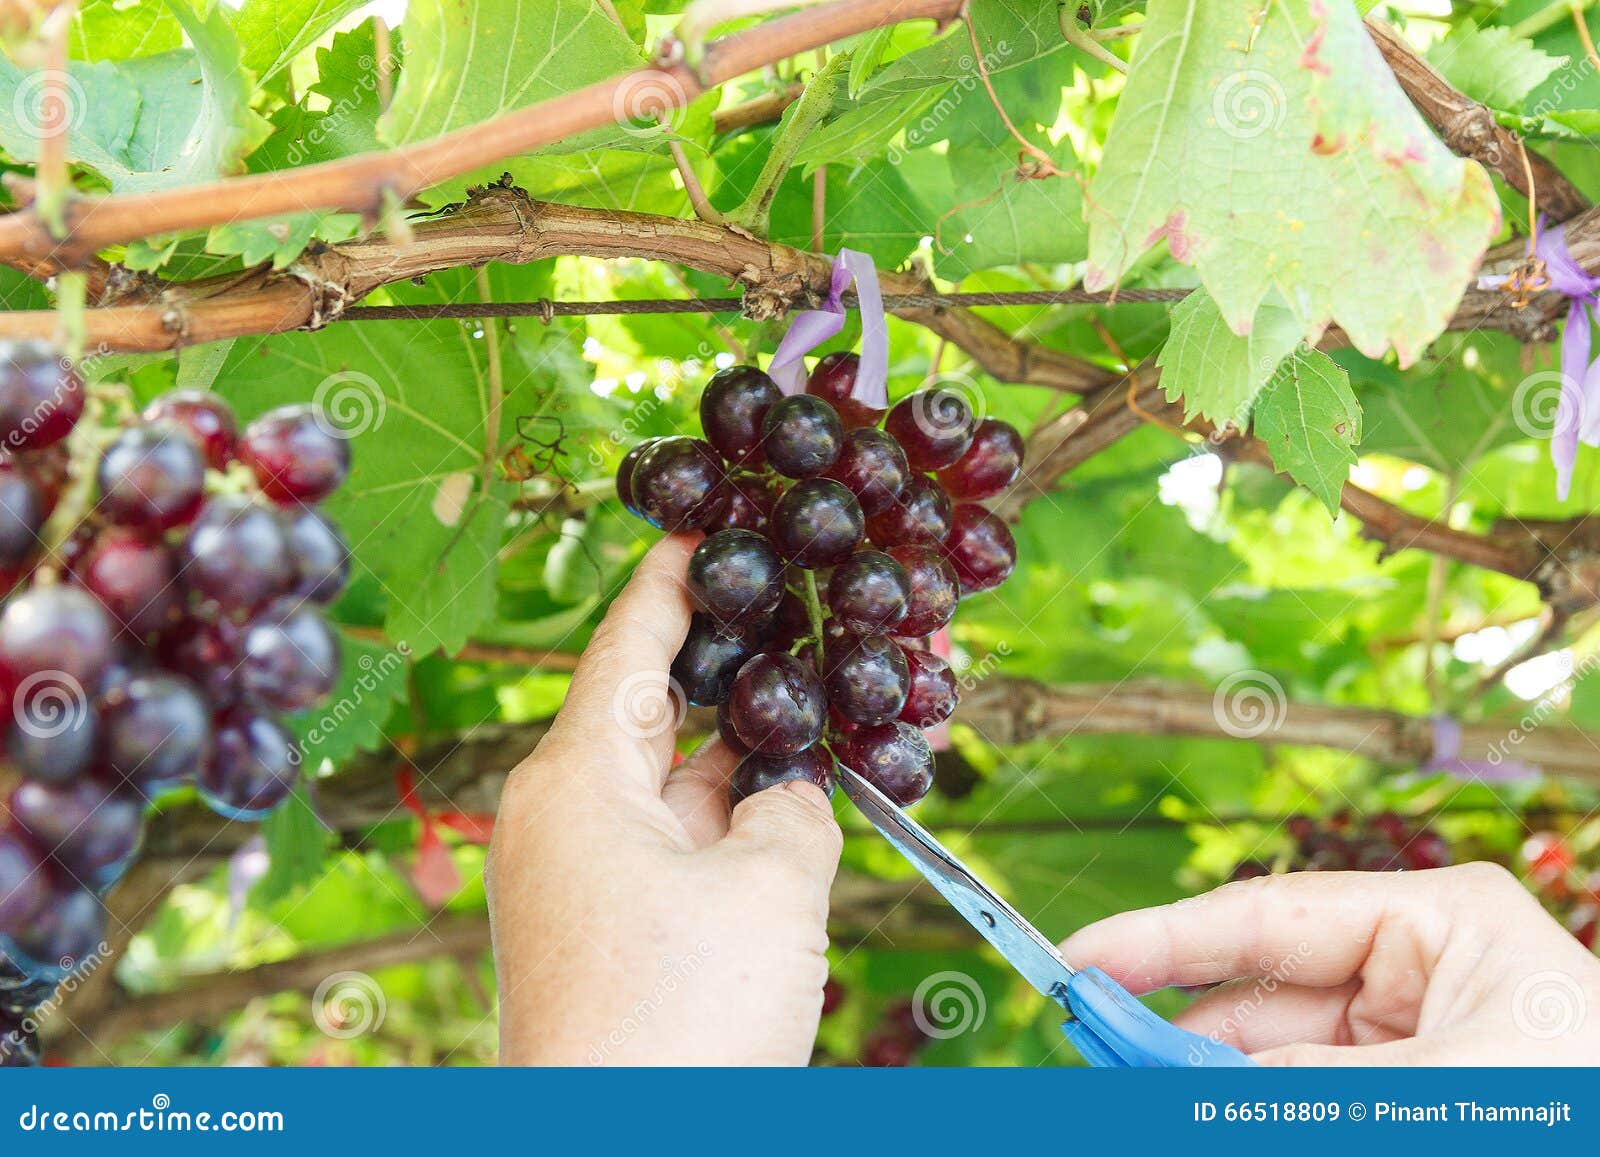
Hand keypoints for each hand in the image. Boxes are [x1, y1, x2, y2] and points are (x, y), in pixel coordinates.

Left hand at [486, 534, 841, 1065]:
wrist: (619, 1152)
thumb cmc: (678, 1021)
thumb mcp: (771, 891)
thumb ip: (796, 816)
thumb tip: (790, 802)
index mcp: (577, 778)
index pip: (628, 641)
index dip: (674, 575)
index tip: (705, 520)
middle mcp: (563, 817)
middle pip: (657, 708)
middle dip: (738, 667)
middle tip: (803, 612)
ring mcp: (580, 879)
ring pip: (675, 786)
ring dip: (746, 756)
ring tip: (823, 707)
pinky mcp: (605, 932)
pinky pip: (675, 847)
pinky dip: (732, 823)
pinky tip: (796, 804)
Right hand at [1059, 863, 1599, 1064]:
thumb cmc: (1584, 1101)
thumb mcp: (1436, 1087)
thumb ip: (1292, 1083)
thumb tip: (1166, 1077)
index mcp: (1438, 921)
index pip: (1265, 916)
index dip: (1159, 938)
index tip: (1074, 962)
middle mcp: (1416, 973)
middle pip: (1257, 998)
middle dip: (1174, 1032)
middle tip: (1091, 1054)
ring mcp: (1413, 1041)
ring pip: (1272, 1059)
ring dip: (1205, 1077)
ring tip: (1138, 1089)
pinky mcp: (1411, 1095)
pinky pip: (1304, 1094)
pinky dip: (1248, 1103)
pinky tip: (1191, 1100)